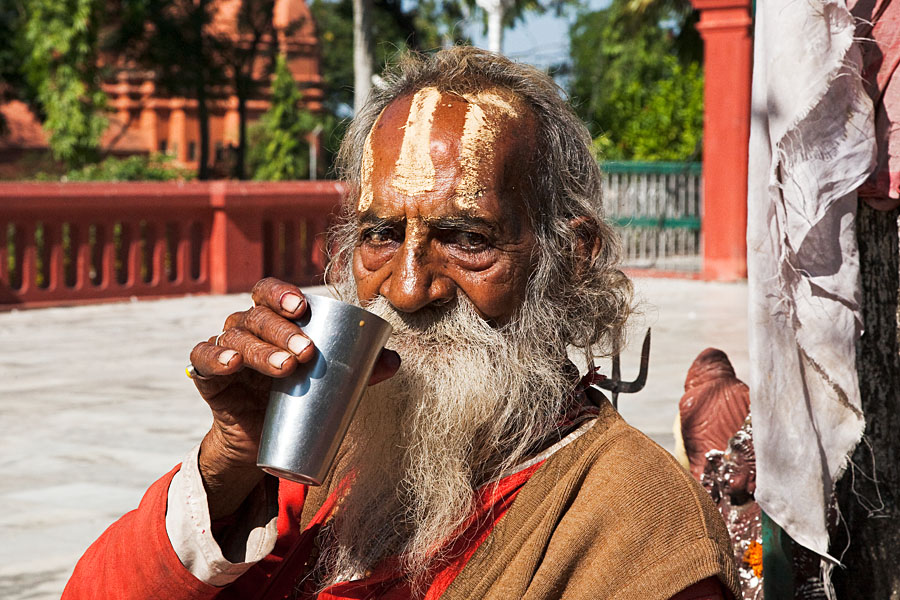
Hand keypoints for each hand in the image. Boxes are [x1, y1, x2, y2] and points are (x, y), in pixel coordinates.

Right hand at [188, 278, 400, 517]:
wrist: (264, 437)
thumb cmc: (297, 395)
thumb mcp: (325, 379)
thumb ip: (358, 369)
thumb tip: (394, 360)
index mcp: (272, 319)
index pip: (269, 292)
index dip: (282, 293)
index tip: (302, 307)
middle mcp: (245, 327)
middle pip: (257, 316)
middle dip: (283, 331)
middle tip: (307, 352)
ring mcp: (224, 349)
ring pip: (235, 337)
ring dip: (260, 350)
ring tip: (285, 368)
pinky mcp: (207, 376)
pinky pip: (201, 359)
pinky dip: (213, 359)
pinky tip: (230, 365)